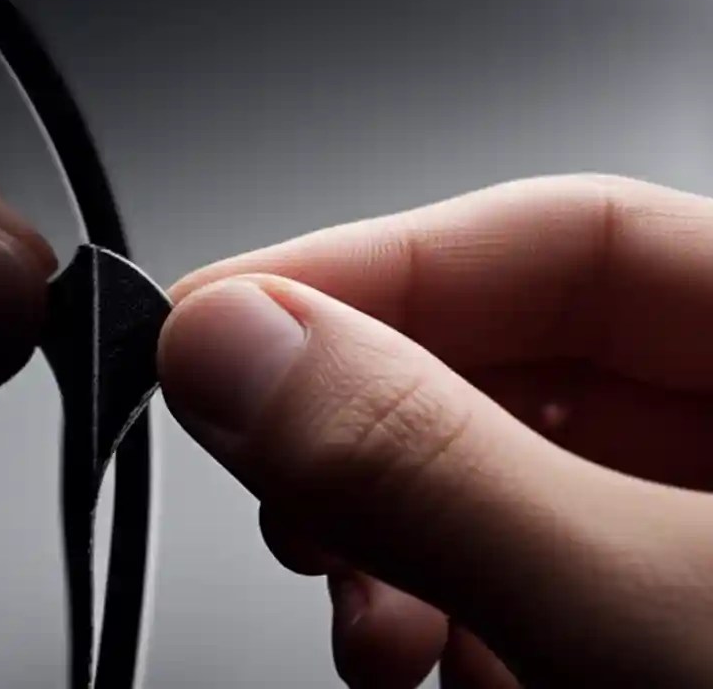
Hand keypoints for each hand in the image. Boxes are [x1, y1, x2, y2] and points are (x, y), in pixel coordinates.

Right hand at [158, 174, 712, 686]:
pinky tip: (444, 667)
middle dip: (369, 434)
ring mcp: (709, 547)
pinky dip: (458, 623)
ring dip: (396, 549)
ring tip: (368, 628)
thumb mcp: (637, 604)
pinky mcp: (667, 629)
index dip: (376, 265)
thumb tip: (233, 344)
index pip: (565, 236)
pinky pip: (535, 585)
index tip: (219, 320)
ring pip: (507, 485)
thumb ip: (433, 465)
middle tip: (276, 485)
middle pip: (518, 366)